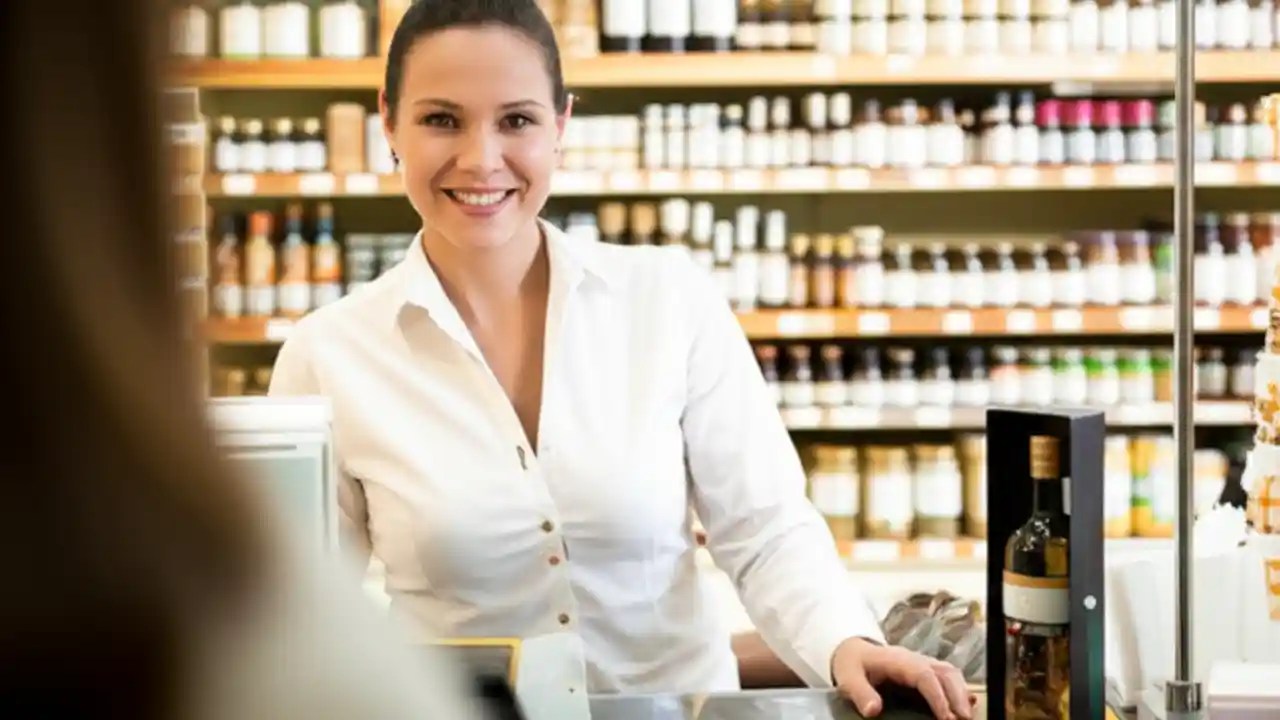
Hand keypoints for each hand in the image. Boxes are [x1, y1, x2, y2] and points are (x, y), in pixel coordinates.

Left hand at [831, 638, 975, 719]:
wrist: (854, 651)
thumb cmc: (853, 665)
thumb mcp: (848, 678)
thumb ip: (860, 693)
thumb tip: (873, 710)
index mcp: (898, 660)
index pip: (924, 675)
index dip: (937, 696)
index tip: (945, 717)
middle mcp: (915, 660)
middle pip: (944, 672)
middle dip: (957, 695)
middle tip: (963, 719)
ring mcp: (923, 664)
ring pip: (950, 673)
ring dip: (961, 693)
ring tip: (967, 716)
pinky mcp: (927, 671)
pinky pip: (948, 676)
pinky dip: (960, 689)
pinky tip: (968, 704)